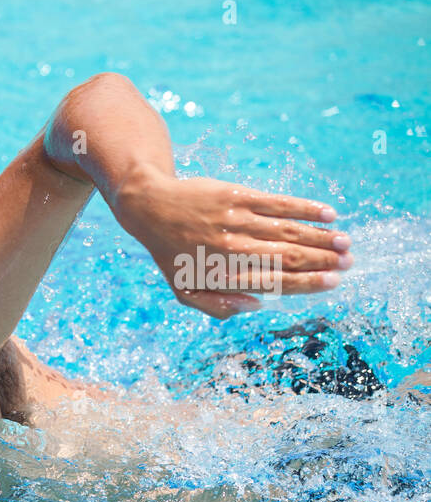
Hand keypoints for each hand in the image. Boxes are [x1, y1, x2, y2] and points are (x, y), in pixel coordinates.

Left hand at [113, 172, 351, 318]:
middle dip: (323, 261)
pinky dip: (307, 208)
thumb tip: (258, 305)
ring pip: (289, 230)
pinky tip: (329, 214)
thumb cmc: (172, 254)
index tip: (333, 283)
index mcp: (222, 275)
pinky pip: (280, 202)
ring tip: (345, 243)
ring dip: (322, 237)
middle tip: (349, 263)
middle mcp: (232, 248)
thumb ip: (218, 306)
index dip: (307, 283)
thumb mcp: (185, 291)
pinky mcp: (240, 196)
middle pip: (288, 256)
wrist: (152, 208)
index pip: (274, 281)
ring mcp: (237, 220)